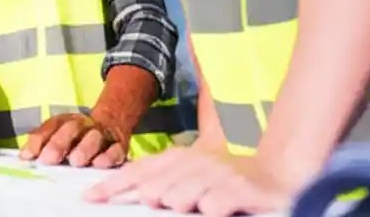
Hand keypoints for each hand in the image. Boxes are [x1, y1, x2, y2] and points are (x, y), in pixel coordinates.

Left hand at [20, 112, 126, 167]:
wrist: (112, 123)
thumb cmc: (78, 138)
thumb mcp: (58, 135)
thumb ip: (41, 144)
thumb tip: (24, 157)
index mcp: (65, 121)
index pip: (50, 126)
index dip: (39, 140)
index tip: (29, 156)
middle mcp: (83, 124)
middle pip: (71, 129)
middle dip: (58, 143)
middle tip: (49, 159)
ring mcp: (102, 134)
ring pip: (94, 137)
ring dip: (84, 148)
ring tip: (76, 161)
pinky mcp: (120, 146)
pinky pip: (116, 149)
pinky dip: (108, 156)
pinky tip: (99, 164)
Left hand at [83, 145, 296, 215]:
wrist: (280, 174)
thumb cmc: (229, 179)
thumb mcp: (192, 175)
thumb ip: (163, 182)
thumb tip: (138, 194)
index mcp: (178, 158)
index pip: (137, 172)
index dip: (111, 186)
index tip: (89, 198)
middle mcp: (194, 162)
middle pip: (155, 191)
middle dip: (157, 203)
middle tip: (176, 205)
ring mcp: (216, 175)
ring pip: (179, 199)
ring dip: (184, 207)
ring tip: (200, 206)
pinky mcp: (239, 189)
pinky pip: (211, 206)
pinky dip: (210, 210)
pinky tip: (214, 210)